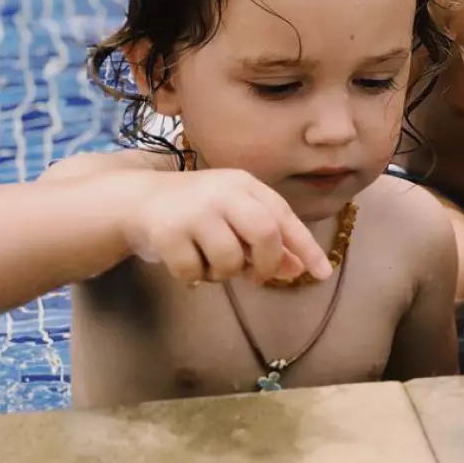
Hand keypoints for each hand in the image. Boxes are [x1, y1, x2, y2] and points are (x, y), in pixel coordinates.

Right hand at [121, 169, 333, 285]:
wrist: (139, 199)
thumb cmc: (199, 210)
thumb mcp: (236, 216)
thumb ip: (268, 240)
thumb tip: (299, 269)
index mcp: (245, 185)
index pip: (284, 216)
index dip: (306, 246)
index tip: (324, 273)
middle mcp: (223, 192)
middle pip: (265, 233)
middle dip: (267, 263)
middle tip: (257, 277)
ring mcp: (194, 210)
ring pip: (229, 259)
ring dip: (224, 273)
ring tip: (211, 263)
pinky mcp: (167, 232)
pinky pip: (194, 271)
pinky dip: (194, 277)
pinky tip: (185, 261)